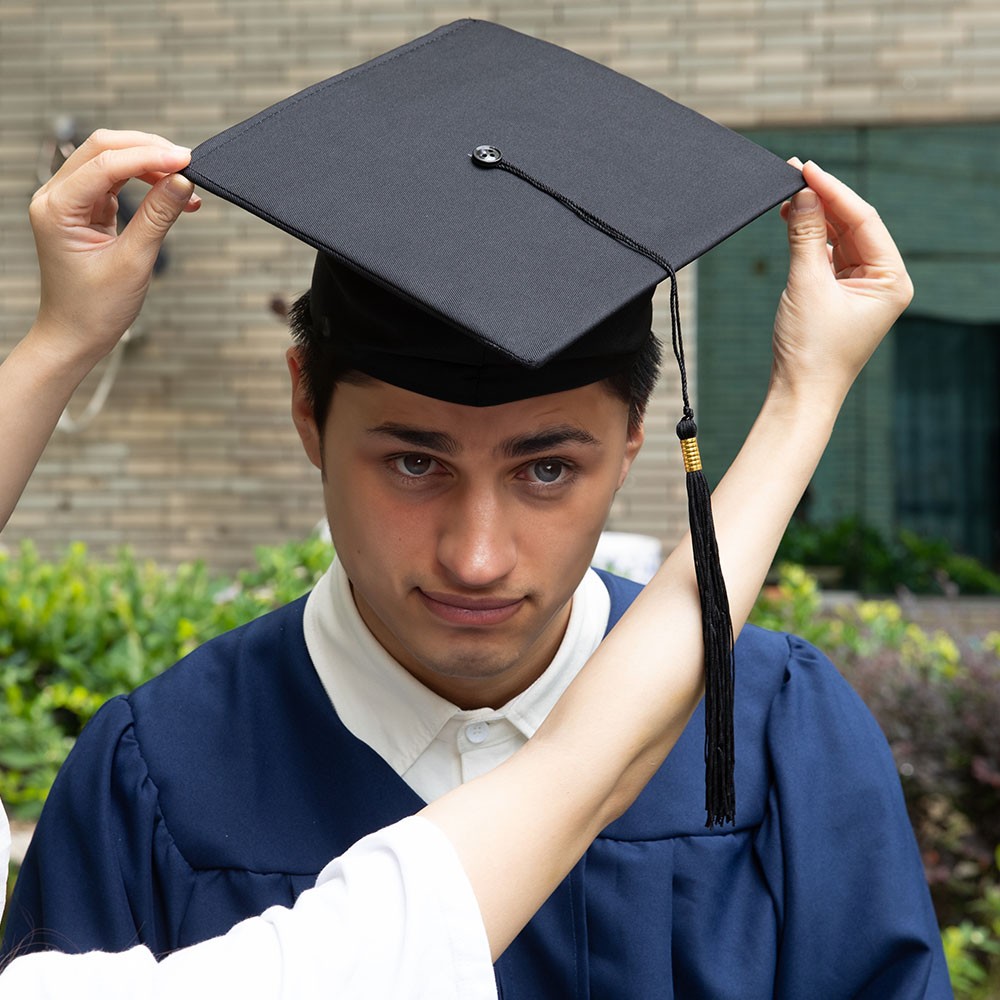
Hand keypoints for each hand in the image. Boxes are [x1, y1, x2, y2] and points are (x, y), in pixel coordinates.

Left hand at [27, 129, 199, 371]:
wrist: (76, 335)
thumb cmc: (94, 308)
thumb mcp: (133, 262)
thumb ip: (158, 217)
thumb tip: (183, 182)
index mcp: (57, 208)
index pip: (105, 164)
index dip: (148, 157)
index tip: (186, 161)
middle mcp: (56, 197)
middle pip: (102, 149)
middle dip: (147, 151)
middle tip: (188, 164)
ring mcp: (69, 201)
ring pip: (109, 161)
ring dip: (148, 164)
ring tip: (184, 182)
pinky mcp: (85, 210)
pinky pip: (115, 182)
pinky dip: (145, 181)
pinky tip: (171, 193)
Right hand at [770, 159, 912, 411]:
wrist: (799, 394)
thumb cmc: (810, 351)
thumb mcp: (806, 285)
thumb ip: (805, 236)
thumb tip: (802, 194)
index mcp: (891, 279)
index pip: (864, 220)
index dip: (834, 191)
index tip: (806, 168)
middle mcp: (882, 280)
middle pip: (852, 225)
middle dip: (823, 200)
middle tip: (793, 173)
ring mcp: (860, 288)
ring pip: (837, 238)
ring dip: (813, 218)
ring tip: (787, 195)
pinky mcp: (838, 296)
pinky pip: (825, 256)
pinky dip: (808, 239)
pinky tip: (791, 220)